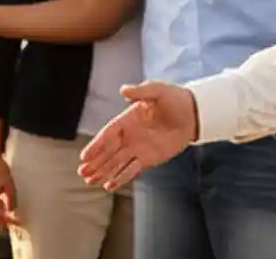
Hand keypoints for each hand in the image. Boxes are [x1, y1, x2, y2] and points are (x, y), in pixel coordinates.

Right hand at [0, 156, 19, 225]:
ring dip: (3, 209)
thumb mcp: (8, 184)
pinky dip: (2, 202)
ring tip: (14, 209)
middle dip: (3, 217)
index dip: (4, 221)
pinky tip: (10, 198)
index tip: (15, 222)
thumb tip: (11, 211)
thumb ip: (10, 198)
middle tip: (14, 219)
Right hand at [78, 81, 197, 191]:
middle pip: (108, 151)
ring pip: (116, 163)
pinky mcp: (148, 159)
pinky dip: (120, 178)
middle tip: (82, 172)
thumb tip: (123, 89)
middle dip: (95, 162)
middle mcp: (129, 135)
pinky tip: (109, 186)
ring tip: (90, 182)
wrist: (193, 114)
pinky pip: (130, 170)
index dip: (96, 145)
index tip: (84, 156)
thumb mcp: (158, 90)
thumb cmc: (175, 99)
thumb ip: (141, 91)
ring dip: (103, 172)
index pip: (108, 134)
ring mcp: (137, 148)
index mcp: (127, 119)